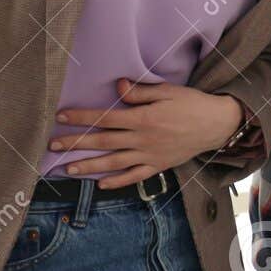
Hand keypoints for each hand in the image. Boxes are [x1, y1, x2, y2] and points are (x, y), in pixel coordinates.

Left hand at [50, 79, 243, 187]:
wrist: (217, 124)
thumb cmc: (192, 103)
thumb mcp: (168, 91)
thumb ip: (141, 92)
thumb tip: (117, 86)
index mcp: (143, 118)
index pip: (106, 118)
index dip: (82, 117)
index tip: (62, 117)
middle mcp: (143, 140)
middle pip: (103, 142)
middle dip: (76, 144)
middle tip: (53, 146)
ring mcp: (150, 155)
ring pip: (113, 163)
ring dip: (89, 166)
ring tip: (68, 169)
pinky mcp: (158, 165)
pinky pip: (134, 177)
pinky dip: (117, 182)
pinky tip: (101, 184)